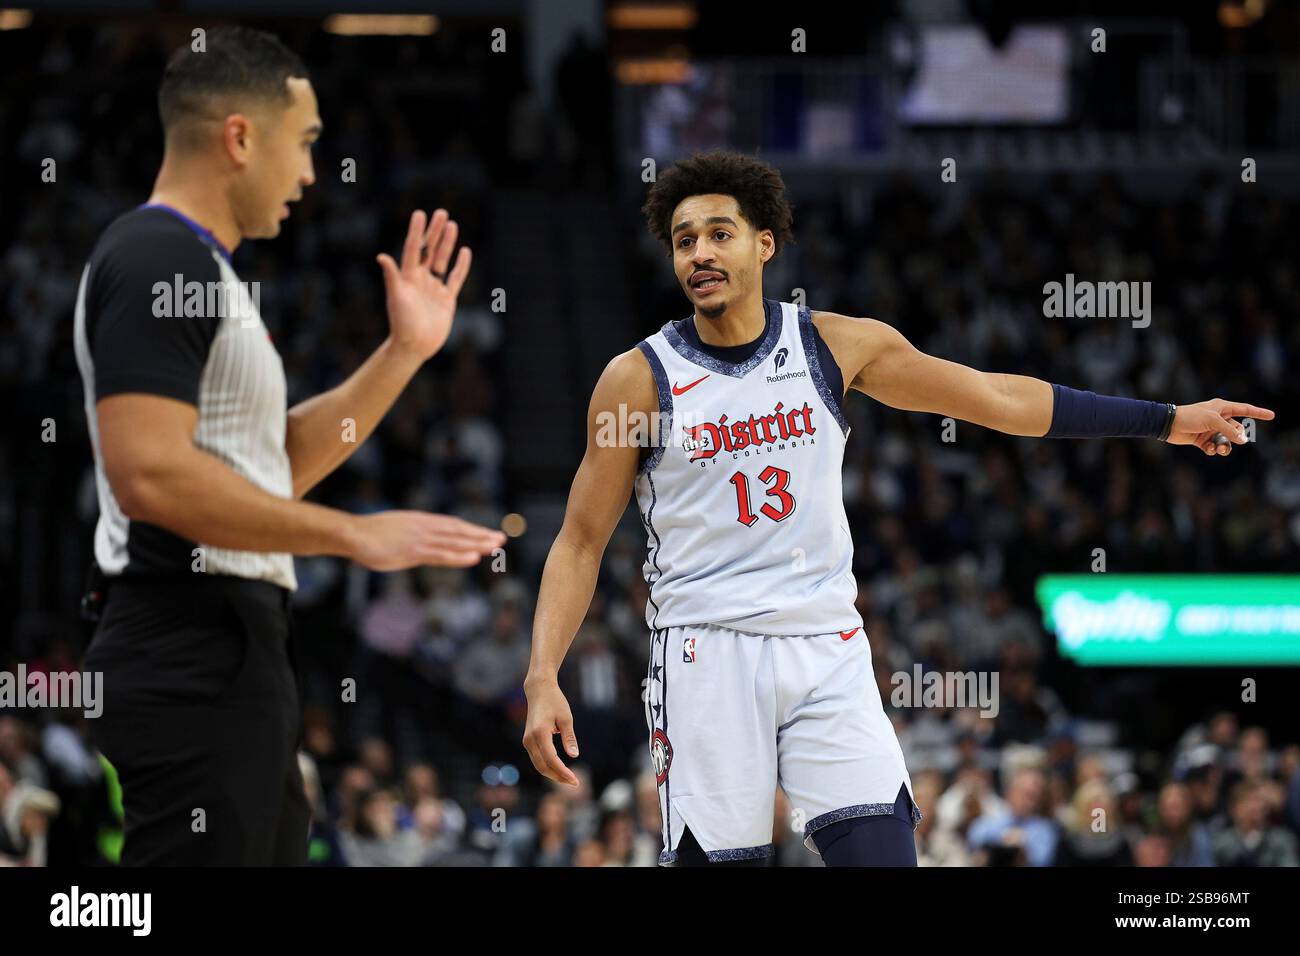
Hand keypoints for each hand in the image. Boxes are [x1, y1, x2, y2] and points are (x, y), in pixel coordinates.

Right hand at [348, 510, 503, 570]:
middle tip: (502, 539)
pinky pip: (441, 554)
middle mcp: (425, 527)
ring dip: (477, 544)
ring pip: (455, 541)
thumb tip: (419, 545)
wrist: (353, 534)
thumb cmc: (369, 534)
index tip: (487, 533)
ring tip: (496, 547)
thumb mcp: (395, 531)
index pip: (452, 524)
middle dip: (481, 535)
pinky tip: (474, 558)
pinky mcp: (414, 551)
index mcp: (421, 521)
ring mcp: (421, 539)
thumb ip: (410, 536)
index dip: (471, 529)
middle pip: (459, 531)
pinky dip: (459, 556)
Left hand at [376, 209, 471, 361]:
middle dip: (435, 232)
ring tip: (453, 225)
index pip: (413, 249)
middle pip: (429, 250)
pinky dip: (461, 265)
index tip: (420, 214)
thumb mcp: (396, 298)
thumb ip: (392, 277)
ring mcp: (434, 288)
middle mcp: (421, 280)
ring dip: (447, 243)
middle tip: (442, 213)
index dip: (417, 231)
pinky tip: (465, 251)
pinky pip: (455, 278)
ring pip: (442, 260)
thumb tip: (381, 257)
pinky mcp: (446, 299)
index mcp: (408, 277)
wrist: (414, 346)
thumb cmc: (402, 323)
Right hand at [522, 676, 579, 785]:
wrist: (538, 690)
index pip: (551, 759)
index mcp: (540, 733)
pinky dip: (548, 766)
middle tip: (574, 783)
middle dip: (558, 777)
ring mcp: (527, 741)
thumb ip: (569, 738)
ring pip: (538, 765)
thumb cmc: (555, 702)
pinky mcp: (528, 741)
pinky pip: (537, 759)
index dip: (563, 772)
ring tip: (569, 779)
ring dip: (553, 774)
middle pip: (542, 767)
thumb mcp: (566, 718)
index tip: (575, 780)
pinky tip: (559, 770)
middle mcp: (530, 739)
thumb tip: (574, 756)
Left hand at [1165, 398, 1275, 455]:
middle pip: (1236, 429)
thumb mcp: (1213, 421)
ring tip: (1220, 449)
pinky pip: (1214, 447)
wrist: (1168, 424)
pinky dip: (1214, 450)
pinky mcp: (1202, 440)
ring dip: (1225, 447)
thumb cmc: (1190, 417)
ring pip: (1226, 441)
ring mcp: (1210, 429)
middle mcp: (1218, 418)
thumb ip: (1229, 430)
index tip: (1272, 416)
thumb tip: (1243, 440)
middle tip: (1237, 441)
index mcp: (1222, 408)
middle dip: (1237, 437)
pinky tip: (1209, 449)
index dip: (1258, 413)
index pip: (1245, 409)